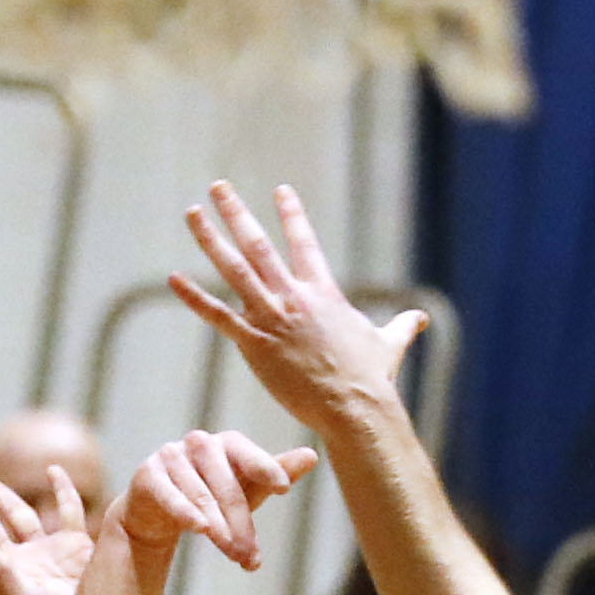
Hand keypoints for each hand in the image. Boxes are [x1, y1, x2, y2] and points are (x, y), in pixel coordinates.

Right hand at [112, 426, 316, 573]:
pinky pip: (170, 494)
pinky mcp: (148, 474)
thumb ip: (277, 473)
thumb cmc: (212, 495)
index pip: (250, 456)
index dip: (267, 469)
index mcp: (228, 443)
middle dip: (241, 524)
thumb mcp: (247, 488)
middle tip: (251, 557)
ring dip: (219, 530)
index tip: (284, 488)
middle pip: (227, 487)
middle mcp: (199, 443)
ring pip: (201, 496)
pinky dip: (185, 512)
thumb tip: (312, 455)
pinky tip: (200, 529)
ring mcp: (171, 455)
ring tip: (235, 556)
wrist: (157, 510)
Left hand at [174, 180, 429, 432]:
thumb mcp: (390, 344)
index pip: (304, 242)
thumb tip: (421, 319)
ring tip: (192, 214)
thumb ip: (402, 326)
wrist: (353, 406)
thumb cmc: (372, 378)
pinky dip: (194, 296)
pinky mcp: (254, 344)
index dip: (292, 214)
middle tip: (217, 187)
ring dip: (209, 239)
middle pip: (258, 244)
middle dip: (236, 213)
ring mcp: (271, 317)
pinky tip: (173, 278)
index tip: (280, 190)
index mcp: (323, 292)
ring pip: (233, 269)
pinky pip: (217, 315)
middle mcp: (294, 296)